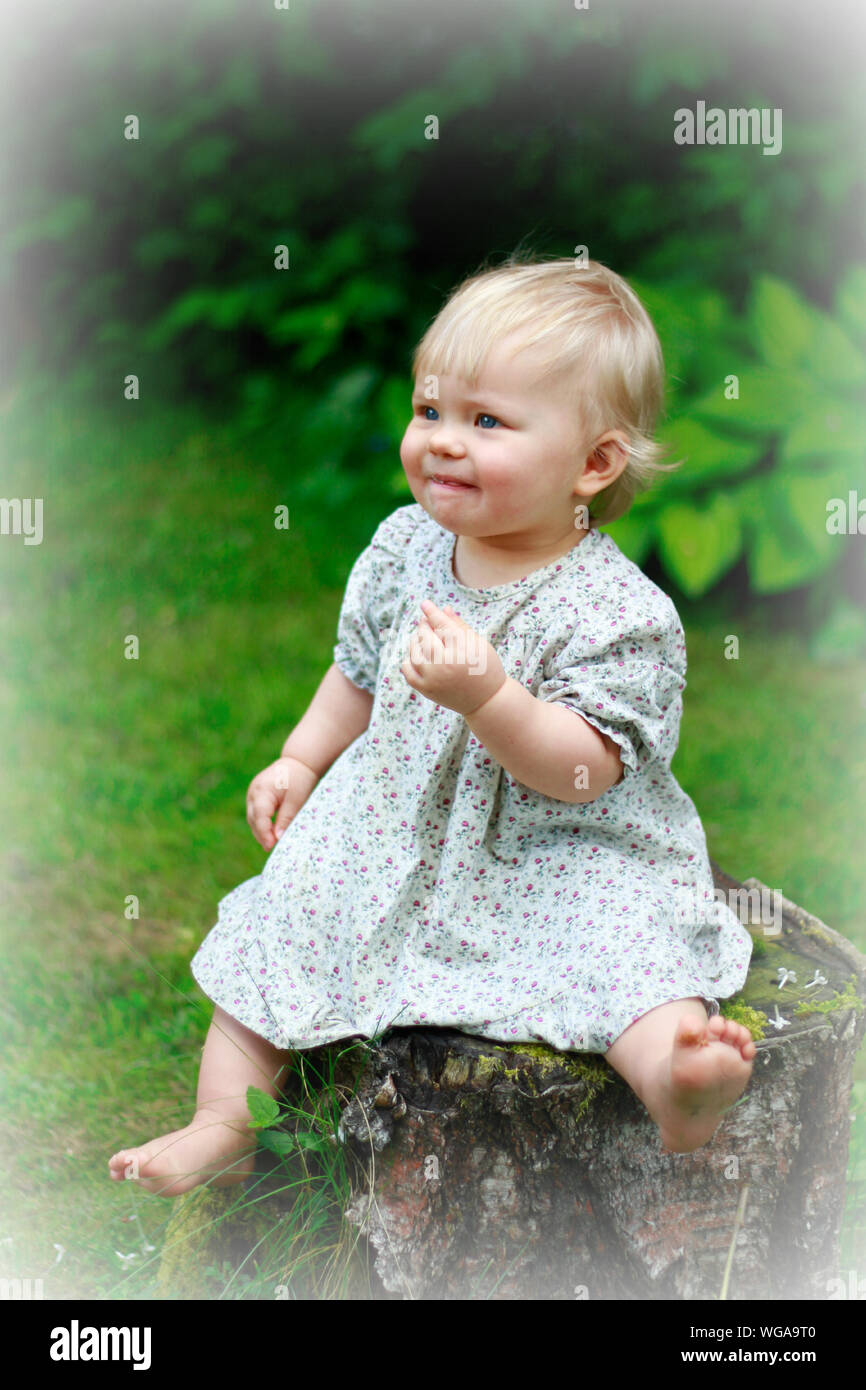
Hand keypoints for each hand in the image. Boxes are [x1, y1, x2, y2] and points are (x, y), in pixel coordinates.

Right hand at [246, 756, 319, 850]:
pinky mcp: (256, 797)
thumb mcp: (296, 799)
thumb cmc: (299, 779)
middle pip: (253, 819)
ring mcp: (252, 794)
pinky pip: (256, 814)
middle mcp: (253, 792)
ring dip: (261, 831)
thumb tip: (278, 838)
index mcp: (262, 790)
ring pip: (253, 818)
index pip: (260, 816)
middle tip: (271, 849)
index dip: (264, 833)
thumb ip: (286, 818)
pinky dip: (263, 824)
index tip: (271, 846)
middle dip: (261, 835)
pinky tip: (271, 834)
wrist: (298, 763)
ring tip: (272, 845)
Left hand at [400, 599, 506, 715]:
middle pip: (426, 636)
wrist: (487, 702)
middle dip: (424, 626)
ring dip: (416, 641)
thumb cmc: (486, 668)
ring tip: (424, 638)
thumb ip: (460, 626)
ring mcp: (434, 678)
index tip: (424, 604)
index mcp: (462, 650)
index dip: (432, 612)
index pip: (442, 625)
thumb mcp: (479, 644)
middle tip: (426, 623)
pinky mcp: (426, 690)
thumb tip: (443, 608)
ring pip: (414, 651)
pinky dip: (409, 660)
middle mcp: (446, 663)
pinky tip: (418, 656)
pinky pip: (408, 670)